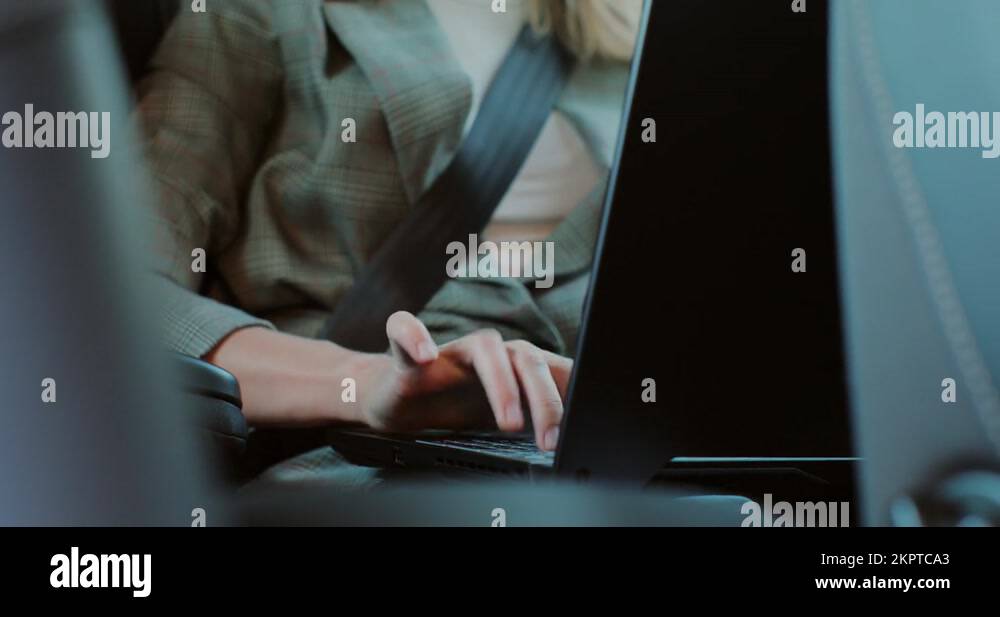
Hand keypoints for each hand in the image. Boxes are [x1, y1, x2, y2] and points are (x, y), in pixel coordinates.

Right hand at [359, 311, 572, 450]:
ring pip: (485, 347)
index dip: (571, 396)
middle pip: (526, 358)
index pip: (553, 369)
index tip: (582, 430)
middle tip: (550, 440)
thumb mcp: (501, 418)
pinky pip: (405, 330)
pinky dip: (414, 336)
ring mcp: (450, 351)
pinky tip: (424, 354)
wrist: (397, 399)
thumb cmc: (453, 405)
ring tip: (510, 423)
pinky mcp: (408, 357)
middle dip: (544, 400)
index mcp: (514, 366)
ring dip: (501, 384)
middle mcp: (488, 352)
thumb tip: (578, 438)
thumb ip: (538, 417)